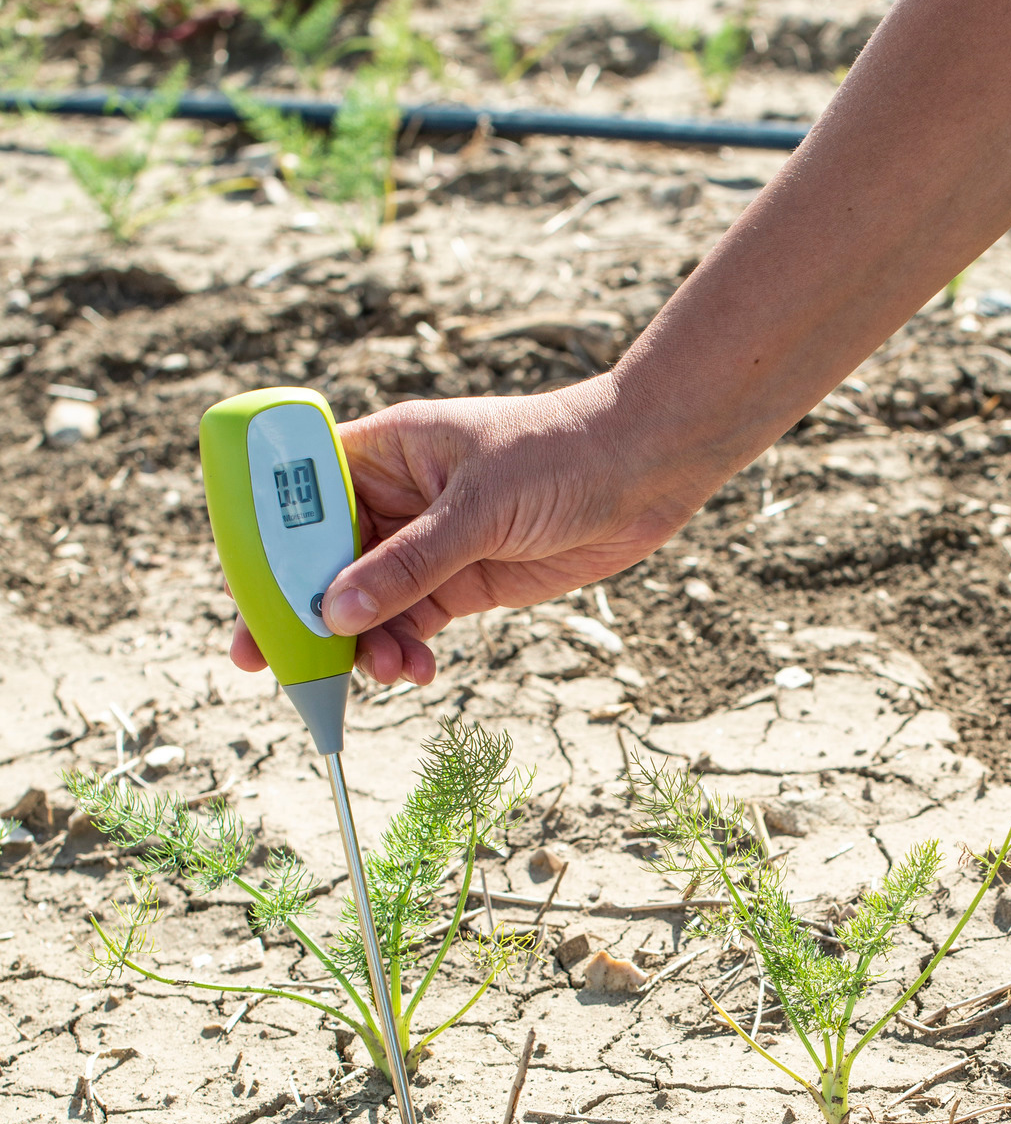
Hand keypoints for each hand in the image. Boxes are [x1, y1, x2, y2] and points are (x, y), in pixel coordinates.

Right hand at [227, 385, 669, 687]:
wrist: (645, 469)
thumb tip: (335, 615)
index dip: (268, 550)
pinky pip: (412, 623)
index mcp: (380, 450)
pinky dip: (405, 651)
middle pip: (324, 562)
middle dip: (304, 615)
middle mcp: (393, 496)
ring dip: (365, 644)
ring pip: (368, 604)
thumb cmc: (559, 454)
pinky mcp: (463, 580)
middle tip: (281, 670)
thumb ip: (408, 565)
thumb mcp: (478, 508)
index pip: (299, 500)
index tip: (251, 601)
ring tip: (387, 674)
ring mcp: (427, 542)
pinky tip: (416, 671)